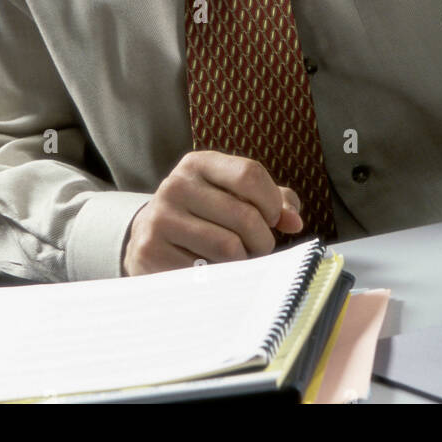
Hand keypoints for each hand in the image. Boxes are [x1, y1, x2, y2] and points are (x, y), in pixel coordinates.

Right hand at [121, 151, 303, 275]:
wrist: (148, 238)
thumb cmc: (203, 216)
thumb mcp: (229, 195)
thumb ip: (269, 199)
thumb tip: (294, 220)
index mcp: (197, 164)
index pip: (249, 174)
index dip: (271, 201)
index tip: (273, 220)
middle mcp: (176, 185)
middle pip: (245, 215)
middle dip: (262, 240)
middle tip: (258, 249)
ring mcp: (160, 218)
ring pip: (229, 248)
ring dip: (245, 262)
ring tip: (239, 262)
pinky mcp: (151, 252)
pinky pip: (206, 273)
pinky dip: (220, 278)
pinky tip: (214, 272)